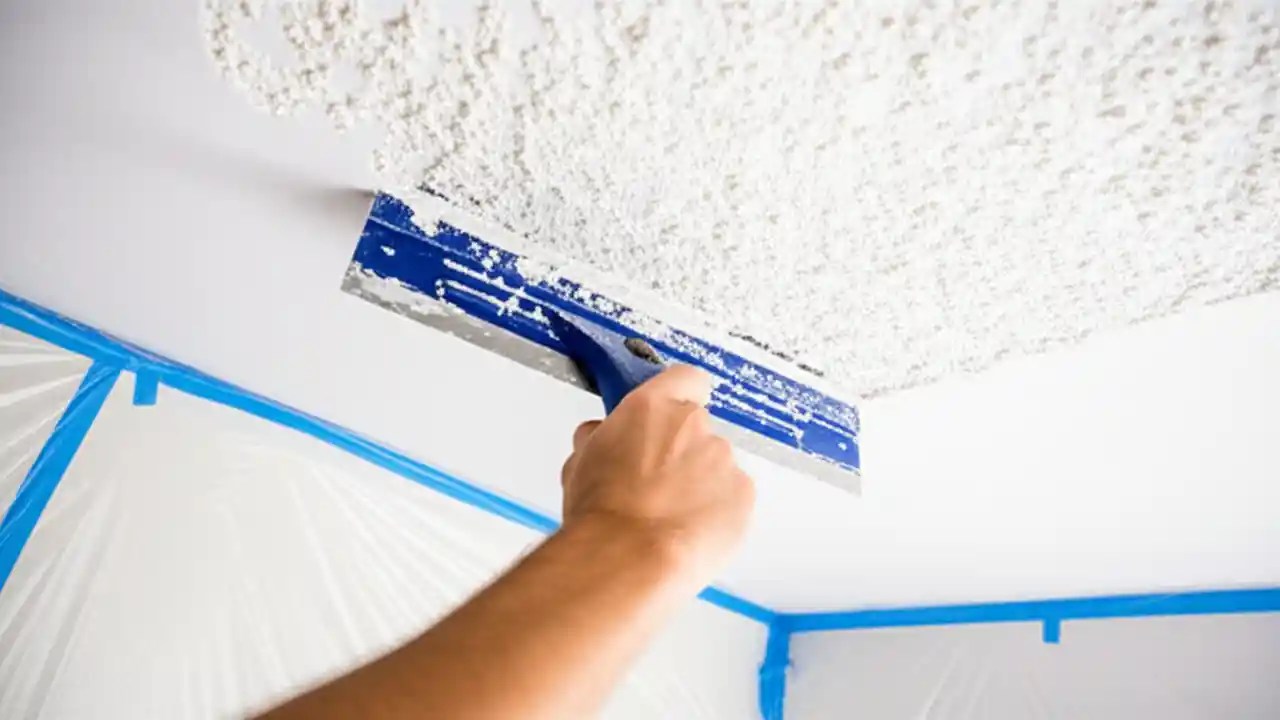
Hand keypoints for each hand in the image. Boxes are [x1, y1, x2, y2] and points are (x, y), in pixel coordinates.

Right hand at [560, 365, 755, 582]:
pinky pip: (733, 499)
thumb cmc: (600, 515)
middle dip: (682, 453)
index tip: (671, 413)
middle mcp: (693, 425)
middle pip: (697, 430)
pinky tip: (688, 534)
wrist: (628, 559)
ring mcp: (723, 460)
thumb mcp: (579, 463)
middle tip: (655, 486)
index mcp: (651, 408)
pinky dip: (717, 514)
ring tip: (667, 520)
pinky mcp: (744, 495)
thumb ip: (599, 438)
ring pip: (716, 468)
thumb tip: (600, 436)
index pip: (684, 379)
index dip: (680, 395)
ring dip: (700, 487)